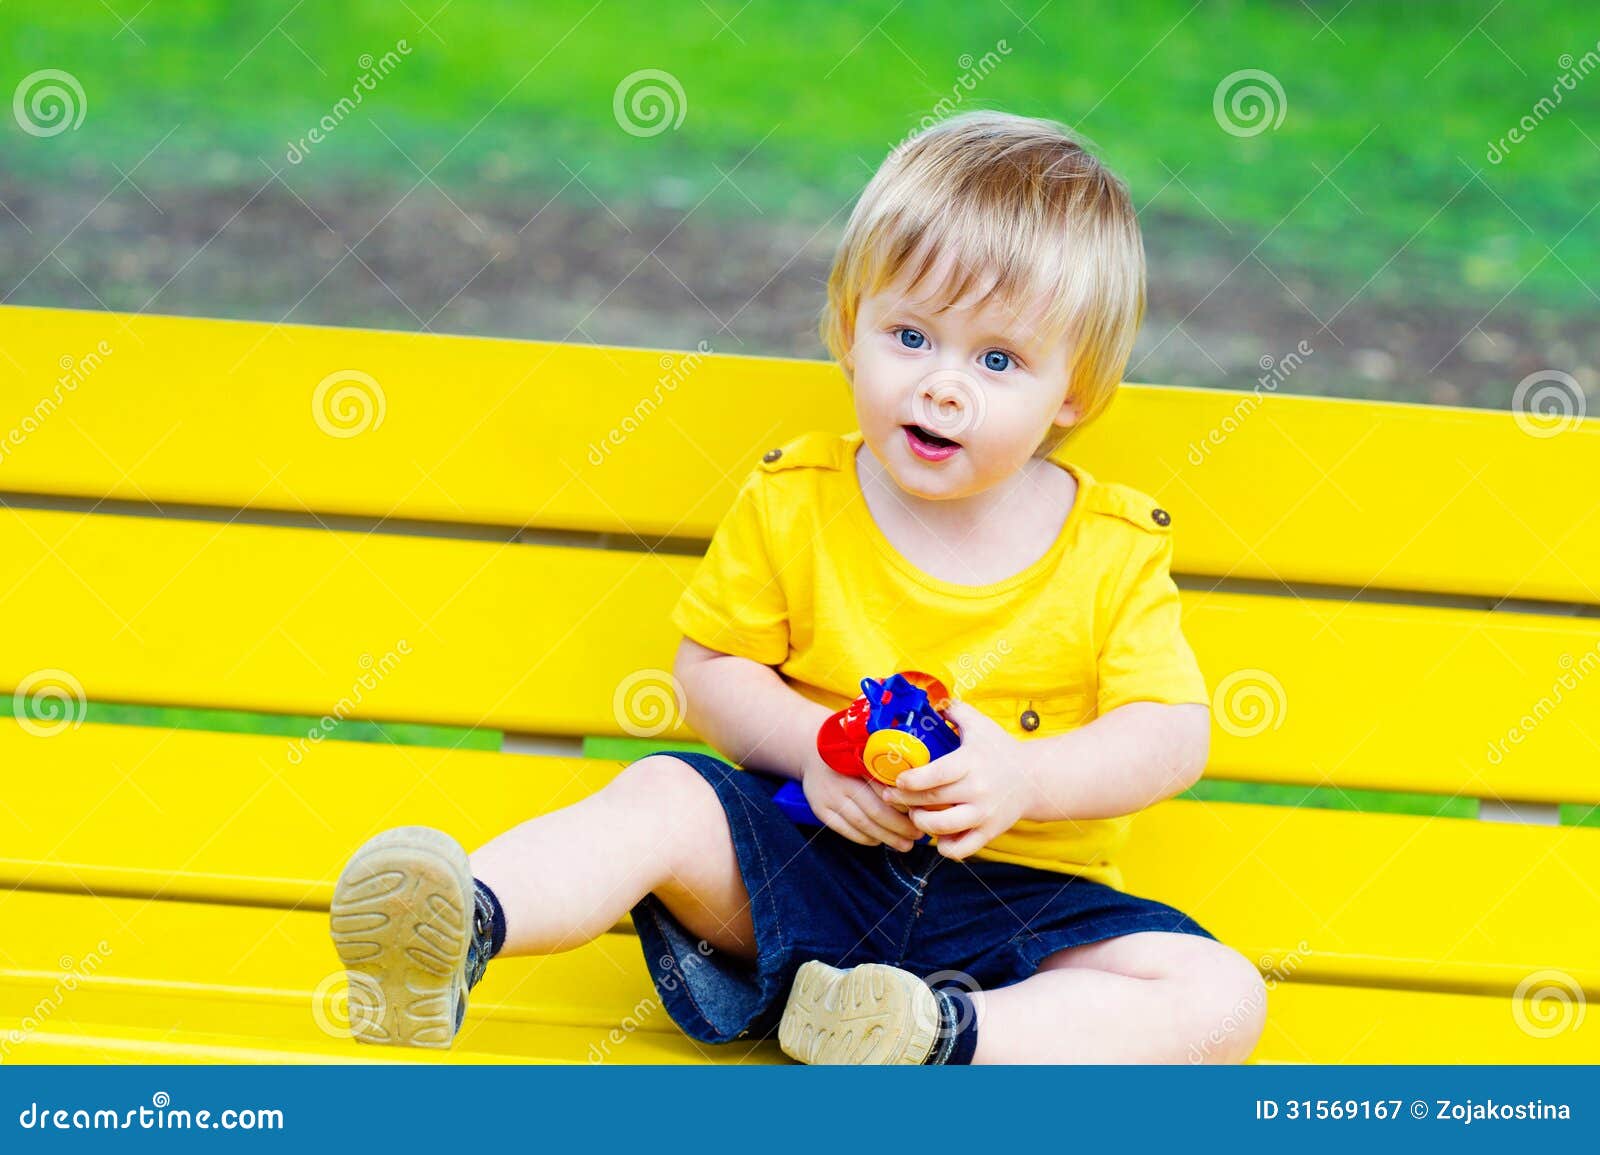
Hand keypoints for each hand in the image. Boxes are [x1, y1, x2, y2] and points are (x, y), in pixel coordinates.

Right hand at [801, 747, 921, 851]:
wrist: (812, 751)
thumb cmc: (849, 753)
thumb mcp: (867, 752)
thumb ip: (888, 769)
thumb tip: (918, 792)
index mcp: (858, 764)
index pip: (886, 790)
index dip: (905, 805)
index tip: (921, 814)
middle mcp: (842, 781)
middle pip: (875, 811)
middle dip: (899, 827)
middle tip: (917, 835)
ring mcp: (829, 797)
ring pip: (862, 824)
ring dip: (886, 837)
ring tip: (904, 844)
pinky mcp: (820, 810)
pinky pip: (846, 830)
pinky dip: (865, 838)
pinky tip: (879, 840)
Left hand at [881, 698, 1035, 859]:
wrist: (1033, 779)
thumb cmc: (1000, 749)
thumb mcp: (980, 725)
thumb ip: (954, 710)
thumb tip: (927, 697)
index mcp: (971, 763)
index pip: (937, 775)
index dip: (912, 780)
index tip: (898, 779)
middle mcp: (978, 791)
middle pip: (932, 801)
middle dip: (904, 800)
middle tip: (890, 795)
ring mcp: (984, 815)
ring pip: (942, 828)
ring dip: (921, 822)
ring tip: (914, 812)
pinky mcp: (989, 833)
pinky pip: (960, 849)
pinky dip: (944, 846)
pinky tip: (937, 834)